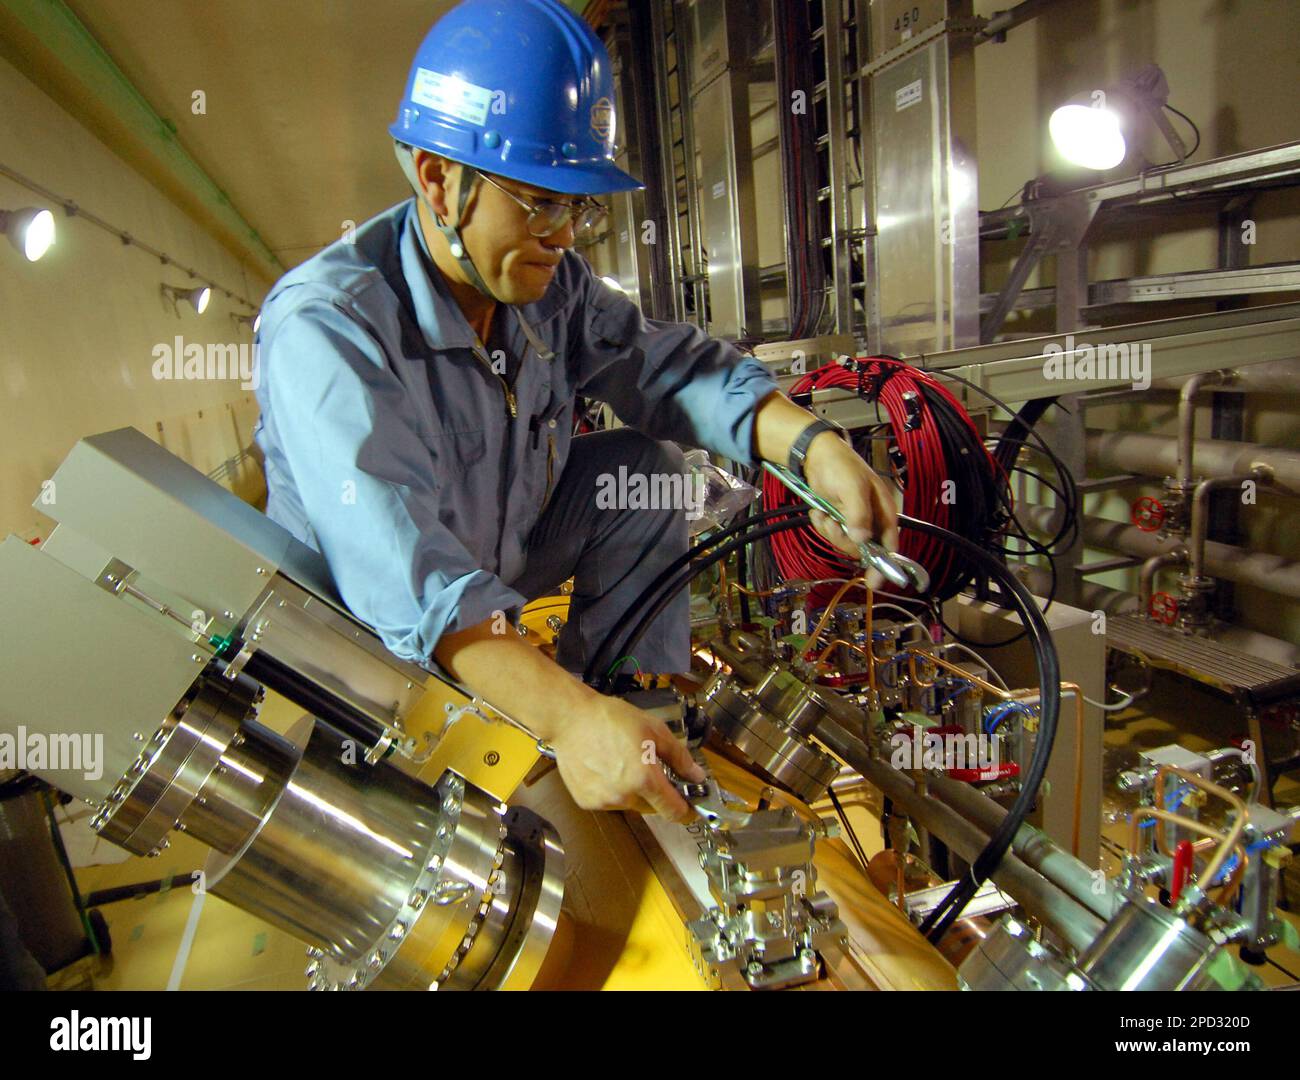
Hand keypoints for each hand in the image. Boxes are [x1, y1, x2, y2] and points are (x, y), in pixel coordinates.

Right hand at [548, 695, 706, 823]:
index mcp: (644, 779)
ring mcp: (604, 801)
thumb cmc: (609, 719)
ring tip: (622, 762)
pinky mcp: (587, 801)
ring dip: (633, 791)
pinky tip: (606, 768)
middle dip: (657, 793)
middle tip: (651, 770)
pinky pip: (610, 801)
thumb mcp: (654, 729)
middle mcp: (624, 796)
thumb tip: (695, 775)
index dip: (686, 811)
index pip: (674, 811)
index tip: (691, 807)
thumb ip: (679, 756)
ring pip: (631, 804)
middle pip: (653, 807)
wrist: (570, 719)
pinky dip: (613, 790)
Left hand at [802, 431, 899, 560]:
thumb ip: (859, 513)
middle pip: (863, 548)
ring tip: (824, 513)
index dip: (885, 564)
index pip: (890, 544)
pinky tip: (819, 511)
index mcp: (884, 511)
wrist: (815, 455)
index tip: (875, 582)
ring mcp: (855, 520)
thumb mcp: (852, 488)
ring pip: (846, 543)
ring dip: (831, 531)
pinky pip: (833, 534)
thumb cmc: (840, 466)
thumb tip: (862, 539)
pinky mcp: (839, 520)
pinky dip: (822, 525)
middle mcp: (872, 519)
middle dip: (844, 540)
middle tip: (832, 523)